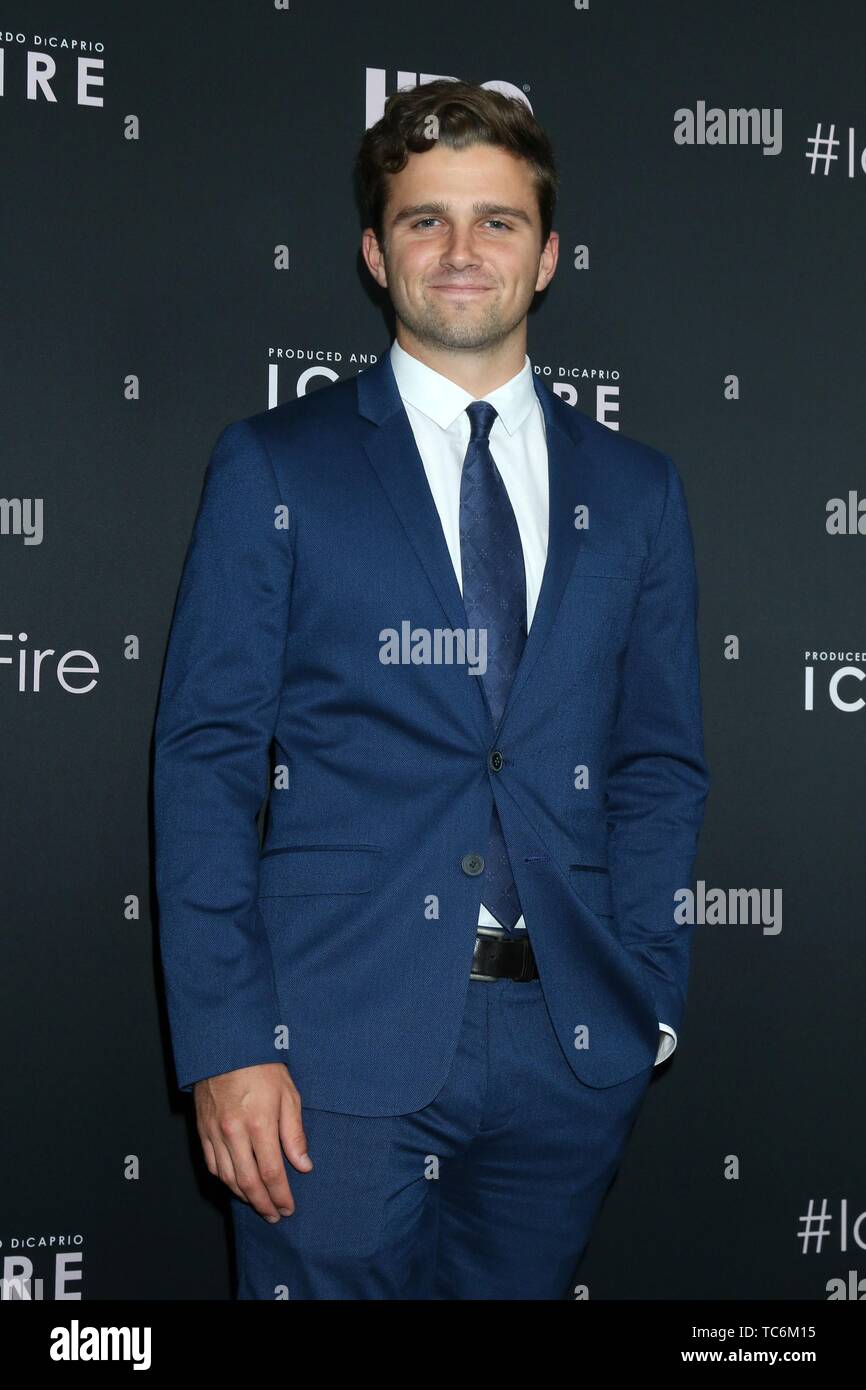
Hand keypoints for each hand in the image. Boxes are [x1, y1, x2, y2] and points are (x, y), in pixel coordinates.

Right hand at [194, 1062, 311, 1221]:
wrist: (227, 1047)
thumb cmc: (262, 1067)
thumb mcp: (288, 1095)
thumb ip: (294, 1134)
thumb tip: (303, 1165)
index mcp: (259, 1124)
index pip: (271, 1173)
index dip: (280, 1195)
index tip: (288, 1208)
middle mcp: (234, 1133)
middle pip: (248, 1182)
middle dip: (263, 1204)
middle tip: (275, 1215)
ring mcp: (215, 1133)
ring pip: (228, 1178)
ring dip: (244, 1196)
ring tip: (258, 1204)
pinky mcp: (202, 1130)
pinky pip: (212, 1164)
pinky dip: (224, 1180)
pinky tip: (236, 1185)